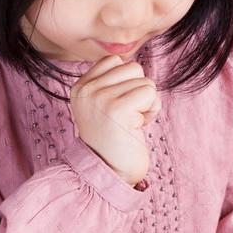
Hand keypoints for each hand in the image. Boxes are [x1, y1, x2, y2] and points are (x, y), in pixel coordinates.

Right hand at [70, 55, 160, 185]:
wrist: (110, 172)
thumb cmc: (115, 141)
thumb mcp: (105, 106)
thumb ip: (113, 84)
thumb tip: (135, 64)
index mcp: (80, 86)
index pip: (115, 60)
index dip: (128, 82)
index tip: (121, 107)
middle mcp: (86, 90)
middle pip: (132, 67)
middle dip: (139, 91)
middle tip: (129, 116)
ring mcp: (100, 98)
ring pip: (144, 81)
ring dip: (147, 103)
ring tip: (132, 122)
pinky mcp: (117, 108)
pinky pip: (150, 93)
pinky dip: (152, 111)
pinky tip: (139, 126)